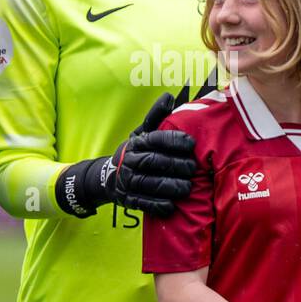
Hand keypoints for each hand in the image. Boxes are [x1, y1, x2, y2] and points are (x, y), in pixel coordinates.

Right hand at [55, 92, 196, 217]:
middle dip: (176, 165)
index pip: (155, 139)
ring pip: (149, 183)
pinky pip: (142, 203)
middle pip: (154, 162)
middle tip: (193, 168)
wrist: (107, 177)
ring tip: (187, 187)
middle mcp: (129, 160)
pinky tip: (171, 206)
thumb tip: (169, 96)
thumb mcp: (142, 134)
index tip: (191, 143)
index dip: (173, 140)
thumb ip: (156, 118)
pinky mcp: (127, 199)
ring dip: (170, 186)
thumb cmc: (135, 152)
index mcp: (136, 143)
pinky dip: (157, 205)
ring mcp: (126, 181)